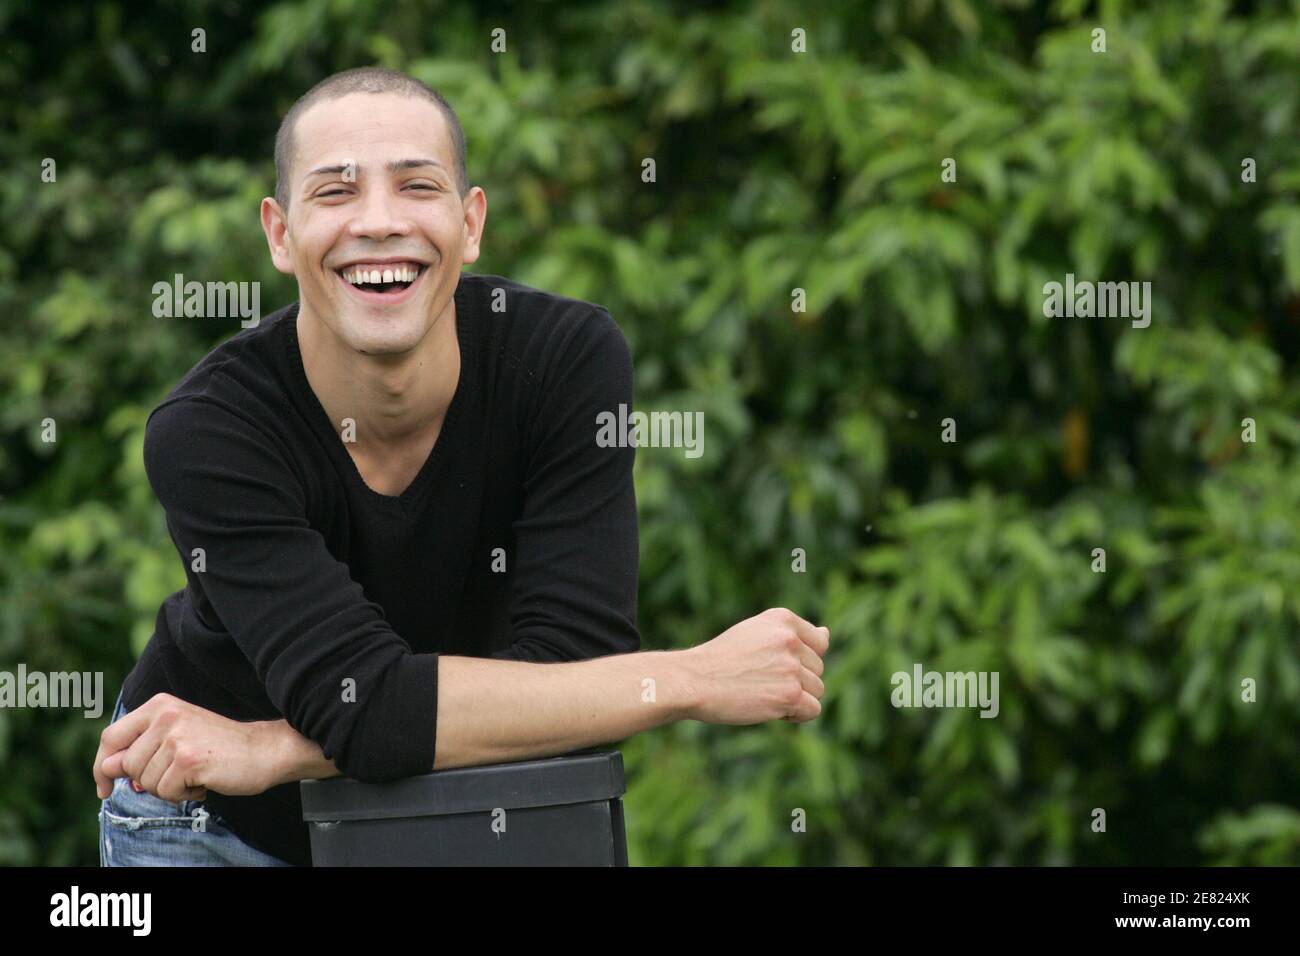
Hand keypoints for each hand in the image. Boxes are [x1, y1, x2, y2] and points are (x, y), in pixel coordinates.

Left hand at [93, 693, 278, 801]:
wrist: (262, 750)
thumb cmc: (217, 747)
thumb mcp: (175, 737)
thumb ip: (140, 748)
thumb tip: (107, 767)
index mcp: (159, 705)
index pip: (111, 737)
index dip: (102, 766)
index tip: (104, 786)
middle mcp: (165, 716)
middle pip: (126, 765)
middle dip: (147, 780)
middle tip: (178, 772)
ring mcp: (176, 737)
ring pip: (144, 782)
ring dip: (168, 788)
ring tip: (194, 774)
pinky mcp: (187, 760)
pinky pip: (165, 792)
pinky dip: (183, 794)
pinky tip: (202, 781)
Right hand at [682, 607, 828, 724]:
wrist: (694, 680)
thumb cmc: (722, 659)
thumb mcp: (757, 633)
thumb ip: (792, 634)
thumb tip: (827, 633)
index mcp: (782, 619)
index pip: (819, 642)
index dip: (801, 660)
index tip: (774, 665)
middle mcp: (790, 639)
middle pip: (818, 669)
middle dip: (797, 680)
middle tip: (762, 682)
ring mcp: (791, 667)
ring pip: (817, 690)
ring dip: (796, 698)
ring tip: (764, 694)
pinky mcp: (790, 695)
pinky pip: (813, 709)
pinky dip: (796, 715)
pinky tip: (771, 709)